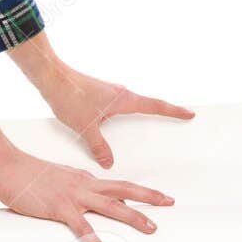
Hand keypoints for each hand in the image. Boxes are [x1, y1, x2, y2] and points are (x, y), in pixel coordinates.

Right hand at [0, 128, 173, 241]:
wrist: (8, 166)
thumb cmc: (26, 174)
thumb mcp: (55, 179)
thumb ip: (68, 190)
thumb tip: (77, 204)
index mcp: (83, 178)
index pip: (114, 186)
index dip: (135, 193)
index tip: (153, 198)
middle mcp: (84, 184)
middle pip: (123, 189)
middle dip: (148, 196)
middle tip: (169, 202)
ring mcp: (74, 196)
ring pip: (111, 206)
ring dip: (133, 216)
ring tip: (151, 228)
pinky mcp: (60, 207)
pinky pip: (81, 227)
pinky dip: (93, 241)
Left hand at [6, 32, 194, 167]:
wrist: (51, 78)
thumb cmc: (70, 98)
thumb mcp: (86, 128)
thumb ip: (99, 147)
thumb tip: (108, 163)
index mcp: (123, 100)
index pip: (155, 106)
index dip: (174, 111)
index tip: (190, 113)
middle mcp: (120, 93)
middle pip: (149, 103)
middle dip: (164, 110)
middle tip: (181, 116)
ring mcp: (110, 91)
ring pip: (134, 102)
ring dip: (145, 109)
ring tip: (157, 118)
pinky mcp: (100, 92)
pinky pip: (120, 103)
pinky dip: (128, 110)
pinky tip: (121, 119)